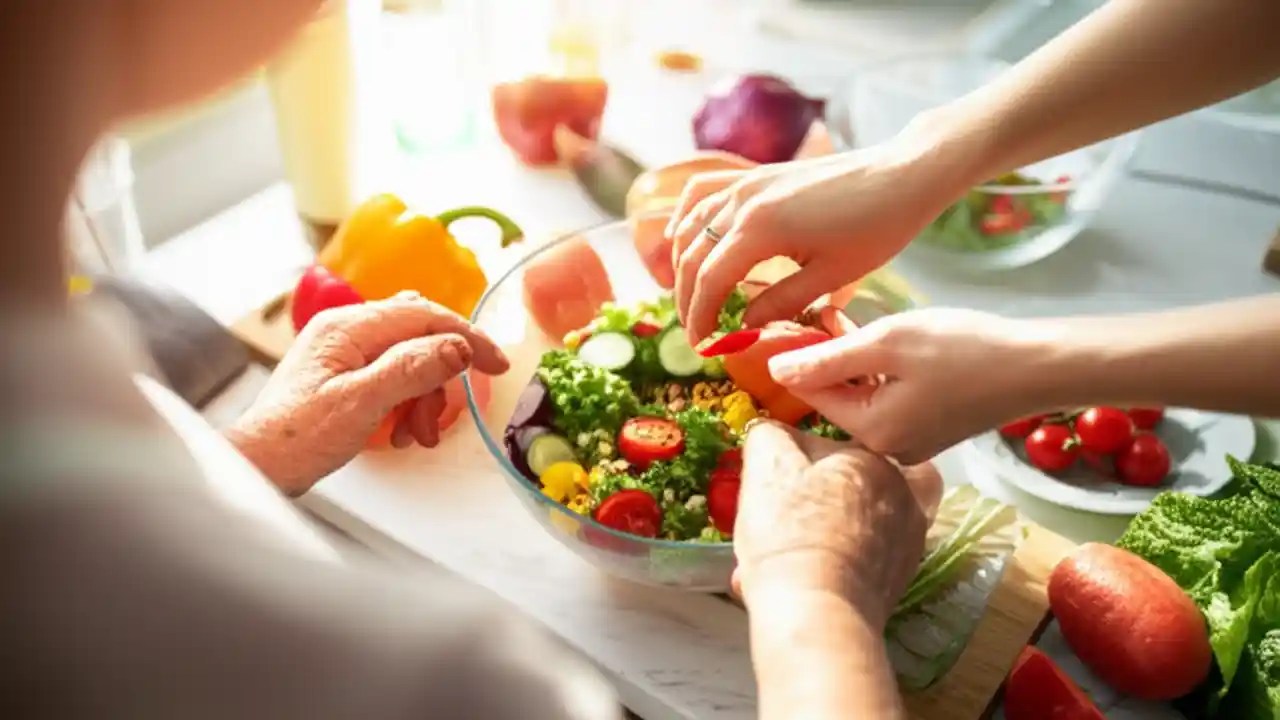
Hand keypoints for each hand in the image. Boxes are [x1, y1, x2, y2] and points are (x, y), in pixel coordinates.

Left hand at [226, 293, 508, 494]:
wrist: (257, 467)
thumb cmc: (296, 438)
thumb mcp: (361, 404)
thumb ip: (411, 369)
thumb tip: (458, 346)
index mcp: (348, 327)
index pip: (425, 315)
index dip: (467, 337)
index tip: (497, 365)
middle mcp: (346, 329)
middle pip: (420, 335)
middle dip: (440, 377)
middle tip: (439, 420)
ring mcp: (344, 351)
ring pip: (411, 359)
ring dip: (424, 398)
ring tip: (415, 435)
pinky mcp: (344, 374)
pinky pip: (394, 377)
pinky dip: (407, 404)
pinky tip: (400, 433)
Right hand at [665, 138, 959, 344]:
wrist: (903, 174)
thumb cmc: (878, 227)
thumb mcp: (831, 277)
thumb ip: (780, 302)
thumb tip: (744, 326)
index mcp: (760, 228)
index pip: (710, 279)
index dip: (700, 316)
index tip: (701, 346)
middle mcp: (743, 200)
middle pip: (693, 255)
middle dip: (688, 298)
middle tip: (697, 332)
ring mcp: (747, 181)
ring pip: (691, 225)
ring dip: (683, 263)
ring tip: (693, 297)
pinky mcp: (757, 173)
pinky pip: (704, 192)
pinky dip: (686, 217)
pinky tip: (684, 238)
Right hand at [733, 420, 941, 628]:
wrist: (816, 614)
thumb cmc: (790, 534)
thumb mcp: (766, 465)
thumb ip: (769, 435)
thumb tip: (771, 430)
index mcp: (875, 458)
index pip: (829, 446)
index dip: (796, 464)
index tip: (773, 485)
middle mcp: (904, 495)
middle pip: (848, 487)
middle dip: (812, 502)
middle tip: (780, 520)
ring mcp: (908, 541)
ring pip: (855, 526)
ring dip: (821, 534)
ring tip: (784, 554)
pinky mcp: (900, 582)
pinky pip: (861, 561)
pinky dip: (833, 565)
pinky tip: (799, 577)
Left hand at [768, 308, 1049, 464]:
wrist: (1037, 365)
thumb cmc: (964, 349)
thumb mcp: (886, 343)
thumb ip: (827, 358)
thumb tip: (775, 371)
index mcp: (873, 432)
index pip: (812, 394)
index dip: (798, 355)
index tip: (791, 321)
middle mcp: (888, 449)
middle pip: (836, 398)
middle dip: (825, 356)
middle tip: (822, 313)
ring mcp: (911, 442)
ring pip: (862, 396)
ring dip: (852, 360)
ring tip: (845, 317)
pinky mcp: (930, 429)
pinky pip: (888, 399)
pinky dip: (879, 371)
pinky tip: (881, 339)